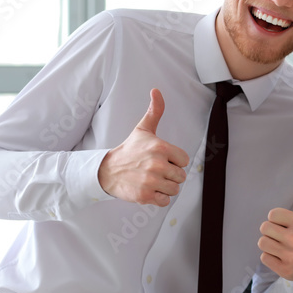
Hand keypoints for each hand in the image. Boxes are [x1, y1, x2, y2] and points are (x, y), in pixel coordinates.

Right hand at [98, 89, 189, 206]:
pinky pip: (164, 201)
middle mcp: (157, 164)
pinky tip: (149, 189)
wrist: (107, 170)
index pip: (184, 160)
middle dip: (170, 175)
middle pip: (180, 176)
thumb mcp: (143, 129)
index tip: (163, 159)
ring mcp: (151, 181)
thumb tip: (156, 90)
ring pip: (174, 189)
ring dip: (165, 187)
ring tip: (152, 180)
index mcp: (161, 148)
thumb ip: (155, 111)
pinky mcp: (144, 196)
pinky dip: (159, 198)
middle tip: (155, 170)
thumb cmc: (129, 150)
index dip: (175, 161)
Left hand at [258, 168, 292, 281]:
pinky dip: (270, 257)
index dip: (277, 218)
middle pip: (265, 228)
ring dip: (269, 244)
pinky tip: (282, 257)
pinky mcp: (285, 270)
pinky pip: (263, 258)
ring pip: (262, 242)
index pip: (272, 214)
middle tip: (284, 236)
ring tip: (282, 246)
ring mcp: (292, 256)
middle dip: (272, 231)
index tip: (287, 223)